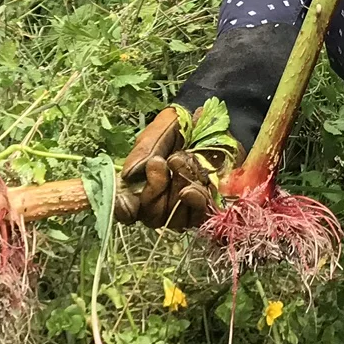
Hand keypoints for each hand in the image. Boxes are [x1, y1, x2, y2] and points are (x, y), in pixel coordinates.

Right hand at [112, 106, 223, 230]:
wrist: (217, 124)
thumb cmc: (184, 125)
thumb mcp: (161, 129)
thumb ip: (143, 150)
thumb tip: (127, 175)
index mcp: (141, 182)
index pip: (126, 209)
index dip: (126, 209)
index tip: (130, 202)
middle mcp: (159, 200)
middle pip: (151, 216)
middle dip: (158, 189)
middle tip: (169, 161)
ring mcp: (181, 208)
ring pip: (174, 220)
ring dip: (180, 189)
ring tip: (186, 164)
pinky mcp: (203, 208)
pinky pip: (197, 218)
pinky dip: (197, 201)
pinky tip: (199, 185)